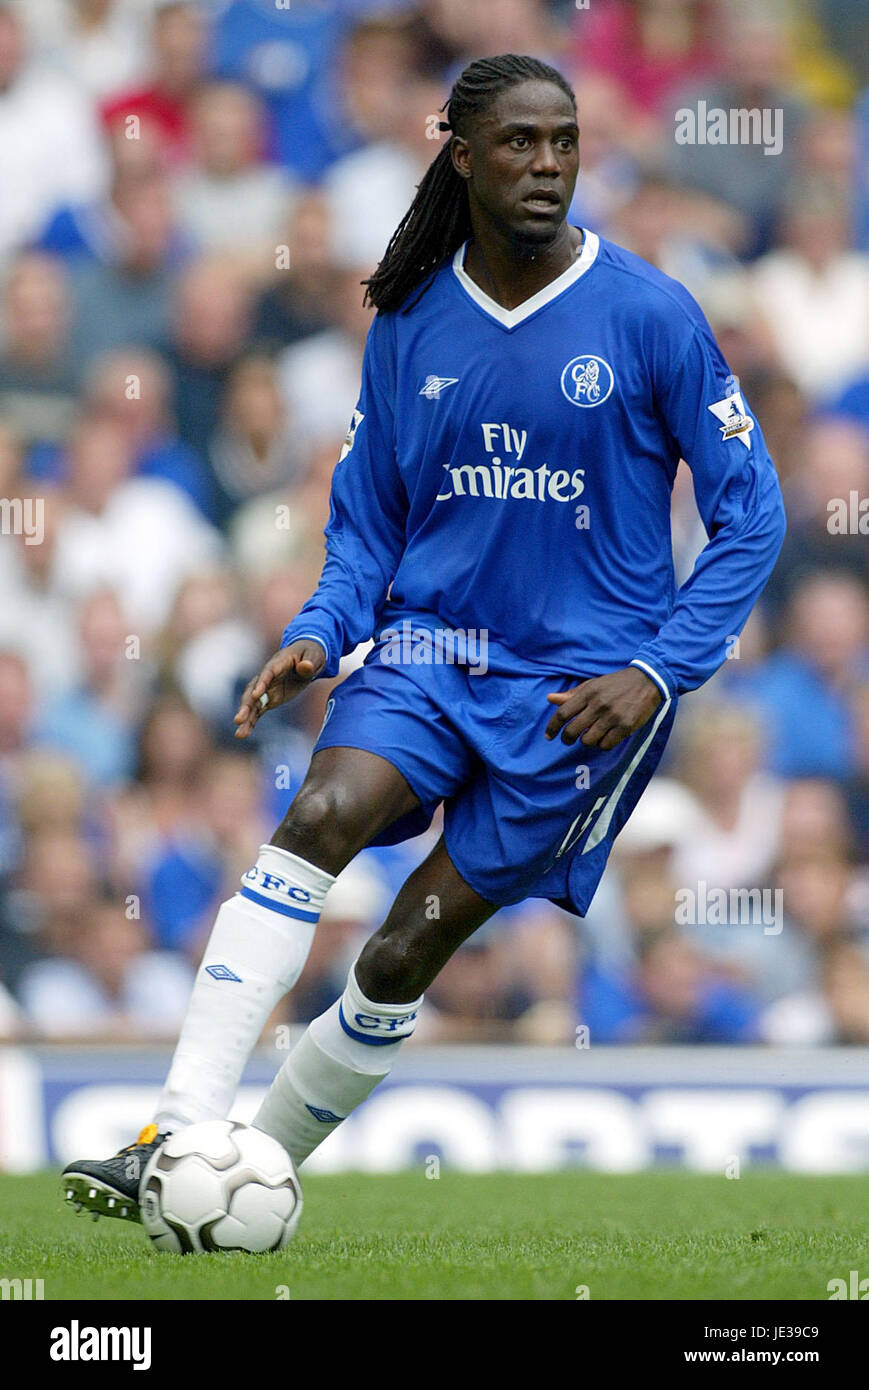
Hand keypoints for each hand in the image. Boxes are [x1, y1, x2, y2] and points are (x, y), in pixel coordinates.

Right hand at [234, 640, 325, 738]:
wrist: (306, 658)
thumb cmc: (310, 655)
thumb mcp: (314, 657)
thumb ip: (309, 663)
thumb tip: (306, 666)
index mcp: (278, 663)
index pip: (268, 673)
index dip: (262, 683)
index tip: (256, 695)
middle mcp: (267, 677)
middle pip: (253, 690)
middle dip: (246, 705)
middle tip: (239, 719)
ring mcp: (266, 688)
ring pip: (253, 703)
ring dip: (246, 717)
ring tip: (239, 734)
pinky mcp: (269, 698)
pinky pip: (258, 710)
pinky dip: (251, 722)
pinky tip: (243, 734)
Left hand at [545, 667, 662, 749]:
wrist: (647, 681)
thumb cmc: (615, 684)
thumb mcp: (592, 684)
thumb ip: (571, 694)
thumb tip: (550, 699)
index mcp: (588, 693)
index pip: (563, 713)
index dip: (552, 727)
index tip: (548, 736)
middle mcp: (599, 705)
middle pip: (573, 730)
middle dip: (567, 738)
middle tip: (568, 739)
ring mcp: (613, 717)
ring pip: (588, 740)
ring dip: (586, 741)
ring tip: (591, 735)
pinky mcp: (626, 726)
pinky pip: (606, 745)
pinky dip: (602, 744)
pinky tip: (605, 737)